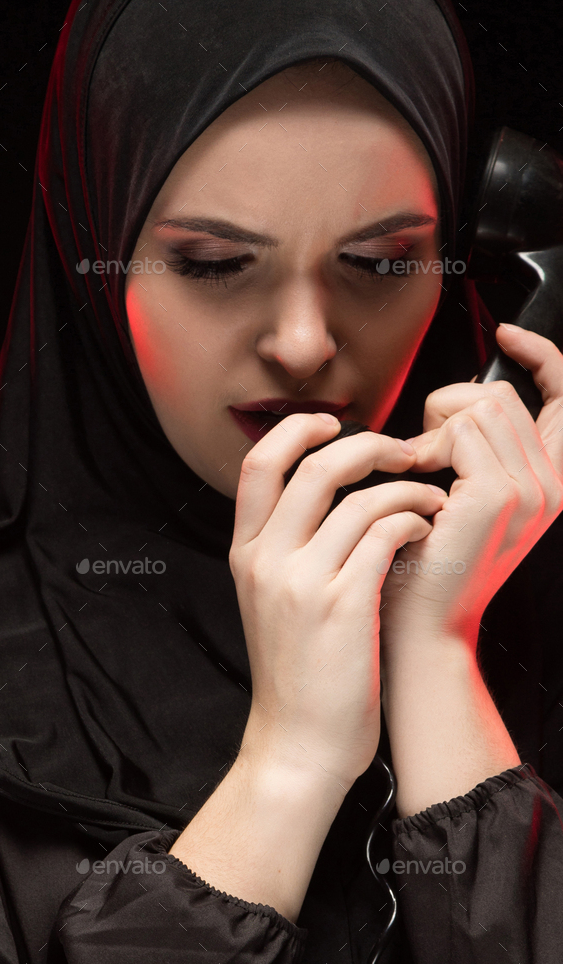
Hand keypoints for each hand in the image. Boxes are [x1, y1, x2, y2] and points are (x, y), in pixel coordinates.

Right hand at [229, 413, 446, 793]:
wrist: (297, 746)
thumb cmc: (298, 678)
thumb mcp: (271, 604)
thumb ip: (287, 552)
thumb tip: (329, 501)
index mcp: (246, 556)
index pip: (260, 464)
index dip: (299, 430)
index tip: (336, 423)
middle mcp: (268, 562)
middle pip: (316, 466)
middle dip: (371, 445)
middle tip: (406, 453)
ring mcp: (303, 583)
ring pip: (361, 498)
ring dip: (409, 489)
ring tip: (432, 501)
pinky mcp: (343, 607)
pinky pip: (386, 534)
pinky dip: (414, 522)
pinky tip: (425, 534)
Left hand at [379, 325, 562, 654]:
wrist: (423, 629)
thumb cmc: (429, 568)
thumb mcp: (463, 497)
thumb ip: (478, 448)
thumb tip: (458, 398)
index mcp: (550, 482)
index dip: (541, 355)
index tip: (509, 334)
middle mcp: (550, 485)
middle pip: (502, 394)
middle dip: (452, 406)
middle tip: (424, 453)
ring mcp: (530, 490)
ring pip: (479, 405)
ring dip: (435, 426)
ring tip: (418, 472)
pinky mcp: (497, 495)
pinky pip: (459, 429)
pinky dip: (426, 445)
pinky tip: (414, 481)